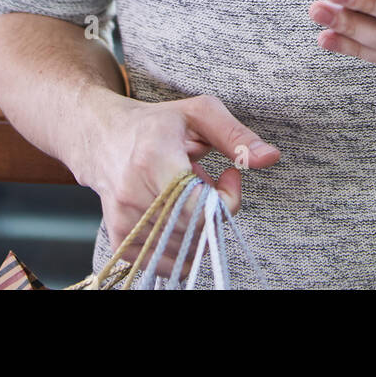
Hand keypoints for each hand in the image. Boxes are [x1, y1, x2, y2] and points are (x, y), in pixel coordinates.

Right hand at [70, 90, 279, 277]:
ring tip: (187, 195)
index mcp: (153, 158)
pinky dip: (182, 244)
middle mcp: (132, 193)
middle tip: (207, 182)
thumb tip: (271, 158)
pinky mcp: (120, 239)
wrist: (105, 138)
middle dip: (214, 211)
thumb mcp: (199, 113)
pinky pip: (167, 263)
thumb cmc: (157, 124)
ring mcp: (123, 220)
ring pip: (184, 251)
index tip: (230, 175)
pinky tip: (175, 214)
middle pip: (195, 231)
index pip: (198, 207)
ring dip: (198, 228)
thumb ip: (236, 136)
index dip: (225, 201)